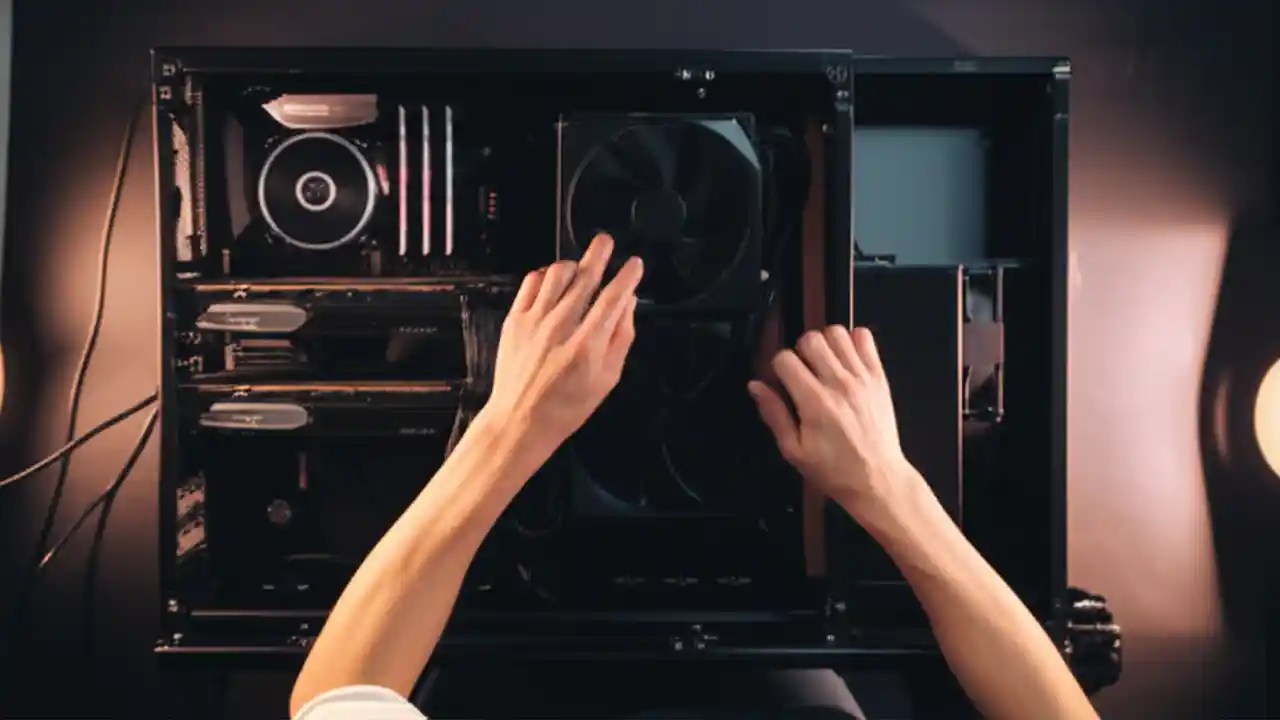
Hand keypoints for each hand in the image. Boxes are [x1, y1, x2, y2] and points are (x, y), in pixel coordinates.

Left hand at [481, 233, 642, 462]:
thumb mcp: (607, 379)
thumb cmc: (568, 406)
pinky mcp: (514, 320)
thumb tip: (628, 303)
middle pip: (584, 277)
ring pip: (556, 274)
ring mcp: (534, 321)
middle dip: (599, 253)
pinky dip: (545, 275)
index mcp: (588, 345)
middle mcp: (560, 327)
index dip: (627, 276)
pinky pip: (530, 283)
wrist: (520, 419)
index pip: (613, 298)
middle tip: (606, 241)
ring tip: (580, 267)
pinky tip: (552, 281)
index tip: (634, 264)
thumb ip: (621, 338)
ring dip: (572, 264)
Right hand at [748, 326, 922, 522]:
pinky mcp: (879, 376)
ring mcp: (862, 377)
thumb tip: (755, 386)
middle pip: (810, 339)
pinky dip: (852, 341)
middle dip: (800, 351)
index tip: (783, 382)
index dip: (778, 367)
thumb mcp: (794, 451)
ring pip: (836, 332)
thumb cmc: (834, 470)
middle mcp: (839, 384)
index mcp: (814, 402)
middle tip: (803, 372)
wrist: (878, 479)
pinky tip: (846, 360)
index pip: (785, 359)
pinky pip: (865, 338)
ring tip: (824, 364)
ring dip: (825, 343)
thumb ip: (774, 414)